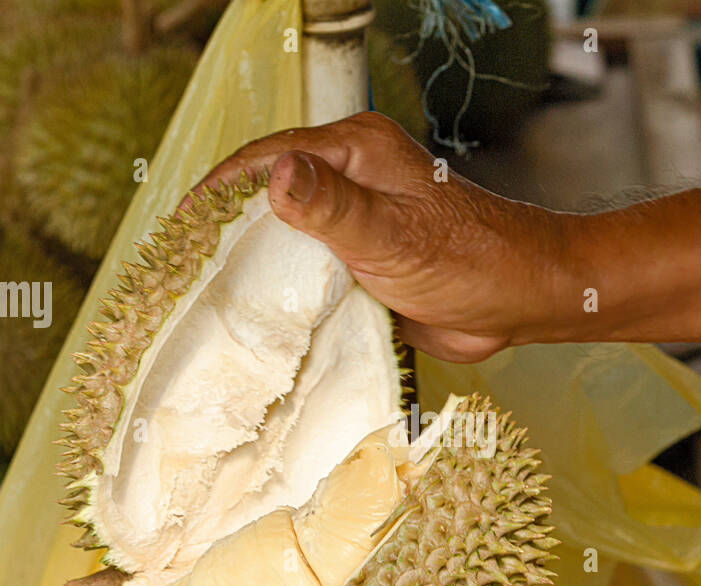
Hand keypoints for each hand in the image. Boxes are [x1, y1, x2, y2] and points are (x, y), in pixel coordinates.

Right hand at [183, 112, 574, 362]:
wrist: (522, 303)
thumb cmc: (471, 259)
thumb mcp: (394, 234)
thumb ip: (333, 207)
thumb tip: (275, 176)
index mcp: (355, 151)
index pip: (268, 158)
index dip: (218, 189)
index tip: (177, 224)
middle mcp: (351, 180)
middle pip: (271, 198)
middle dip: (227, 229)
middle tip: (180, 269)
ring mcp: (356, 225)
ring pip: (289, 240)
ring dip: (254, 266)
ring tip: (203, 298)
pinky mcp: (364, 265)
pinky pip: (312, 275)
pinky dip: (284, 294)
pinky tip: (256, 320)